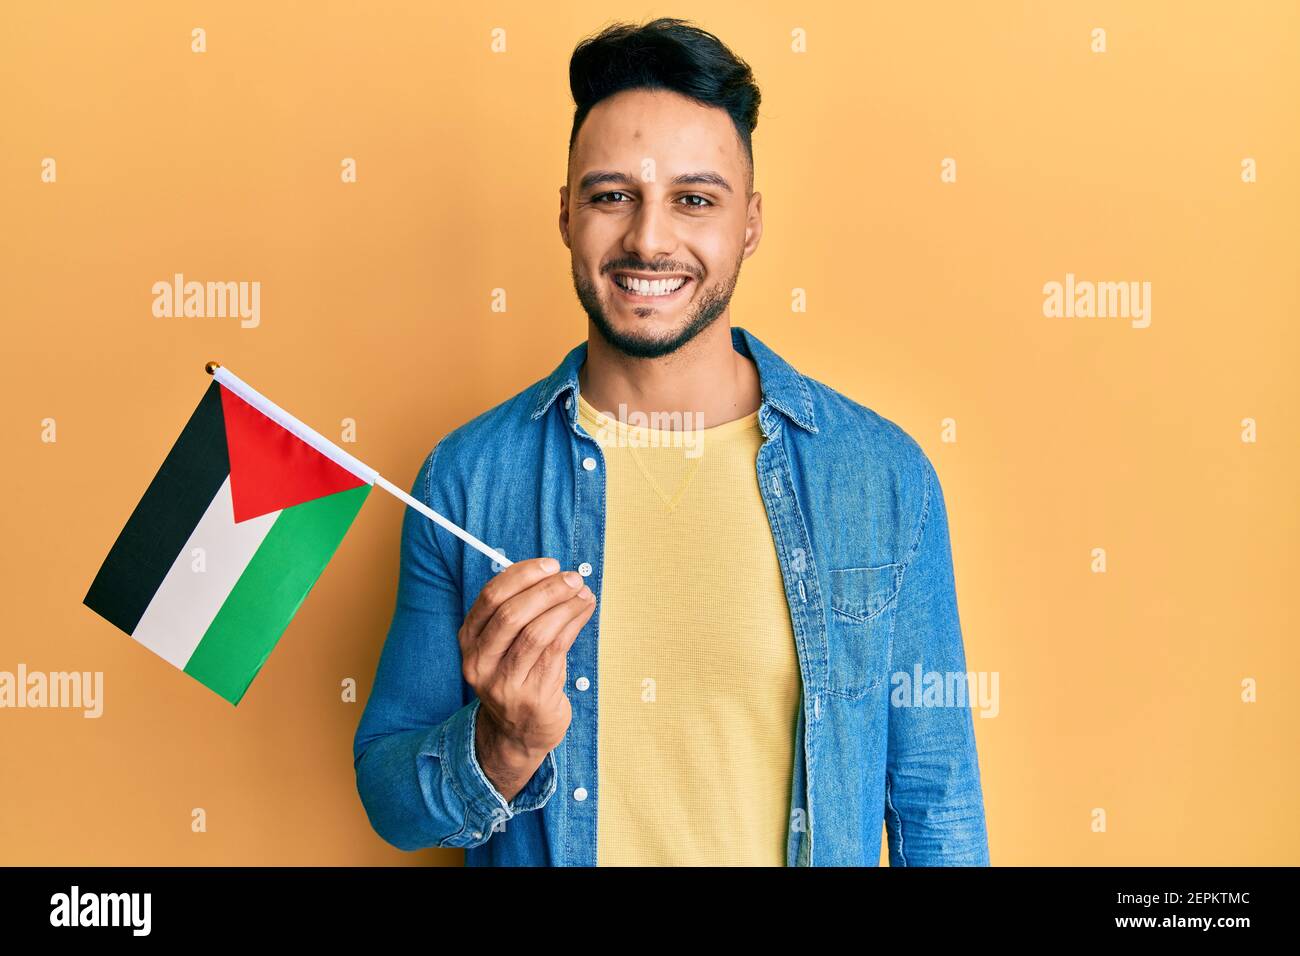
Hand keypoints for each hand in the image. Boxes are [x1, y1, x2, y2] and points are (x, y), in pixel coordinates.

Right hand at [459, 557, 594, 800]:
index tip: (550, 564)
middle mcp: (479, 663)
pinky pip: (556, 651)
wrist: (519, 733)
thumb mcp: (505, 644)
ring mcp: (504, 683)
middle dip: (547, 589)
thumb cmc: (519, 675)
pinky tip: (584, 612)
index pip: (490, 597)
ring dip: (565, 606)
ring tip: (584, 594)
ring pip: (536, 632)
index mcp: (469, 641)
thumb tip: (555, 572)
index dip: (522, 575)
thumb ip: (519, 610)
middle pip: (512, 614)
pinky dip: (573, 624)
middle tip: (573, 578)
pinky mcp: (531, 698)